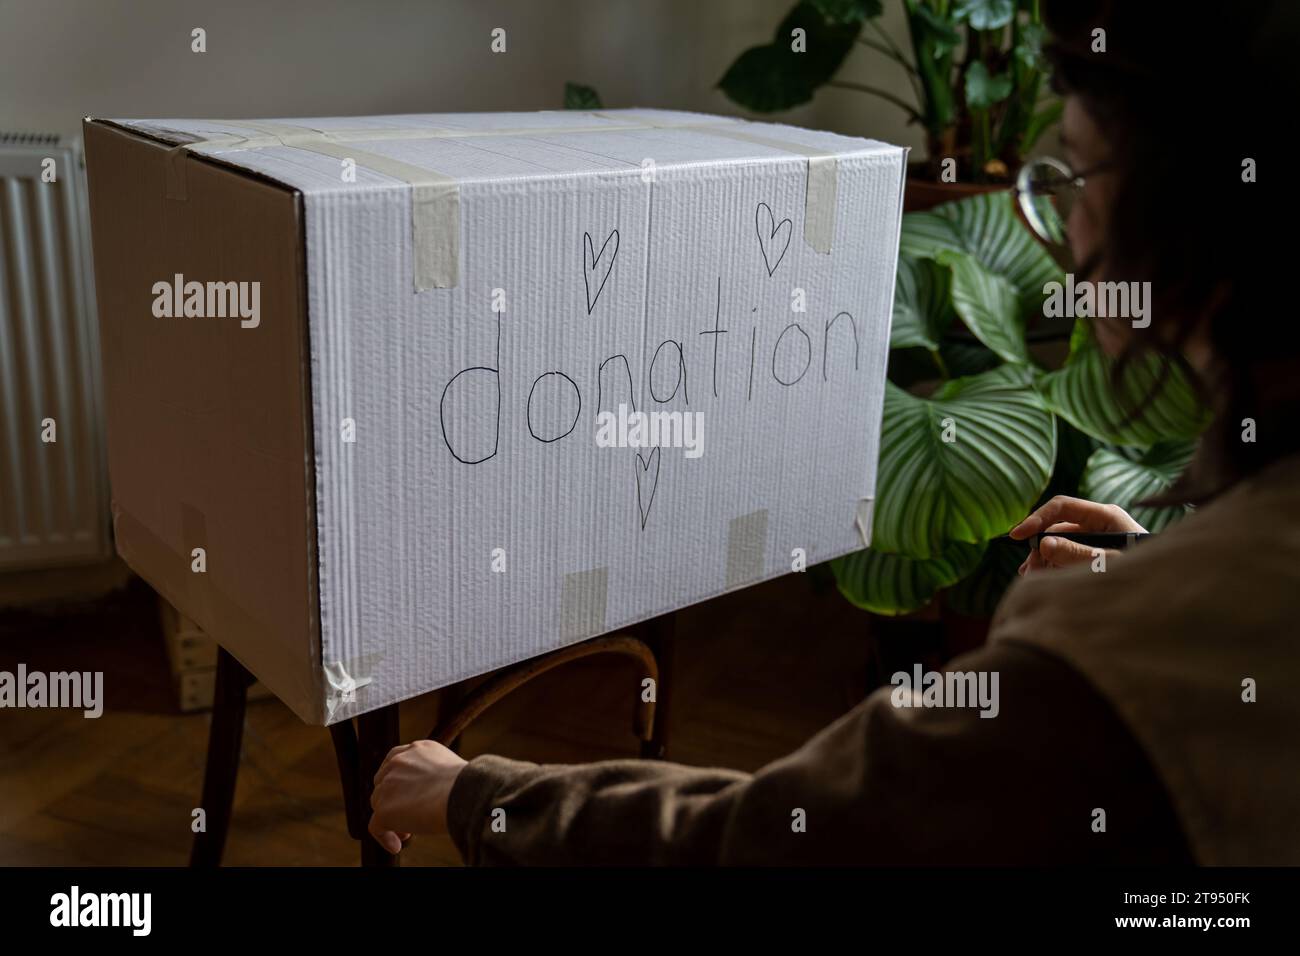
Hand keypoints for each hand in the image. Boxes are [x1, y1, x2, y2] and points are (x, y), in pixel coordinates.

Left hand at [368, 739, 468, 854]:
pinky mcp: (384, 809)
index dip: (399, 783)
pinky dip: (385, 837)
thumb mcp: (449, 769)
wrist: (464, 793)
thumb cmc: (468, 785)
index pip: (396, 764)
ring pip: (380, 805)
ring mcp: (388, 784)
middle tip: (409, 816)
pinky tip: (396, 845)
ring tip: (408, 834)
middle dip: (394, 800)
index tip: (409, 797)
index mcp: (416, 749)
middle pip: (384, 784)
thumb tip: (433, 793)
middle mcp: (398, 761)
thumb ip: (433, 775)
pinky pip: (376, 827)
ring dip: (392, 819)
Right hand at [1009, 495, 1145, 574]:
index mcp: (1105, 516)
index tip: (1017, 535)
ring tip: (1035, 579)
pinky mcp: (1095, 553)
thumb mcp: (1110, 564)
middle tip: (1028, 570)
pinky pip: (1067, 555)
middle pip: (1057, 526)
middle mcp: (1098, 523)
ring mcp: (1096, 538)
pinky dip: (1054, 566)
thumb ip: (1076, 554)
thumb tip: (1043, 544)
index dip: (1037, 518)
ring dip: (1044, 559)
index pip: (1062, 506)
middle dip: (1039, 546)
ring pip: (1059, 543)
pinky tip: (1045, 578)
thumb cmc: (1146, 573)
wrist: (1168, 590)